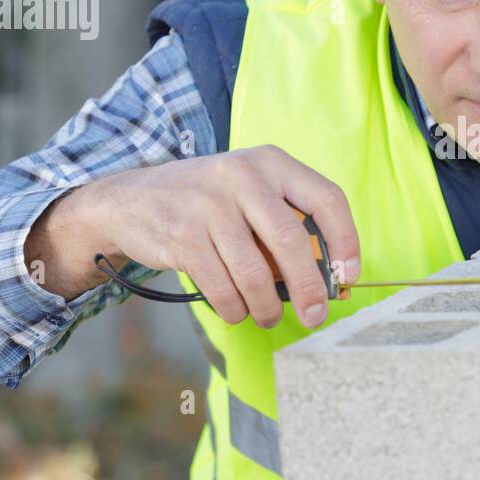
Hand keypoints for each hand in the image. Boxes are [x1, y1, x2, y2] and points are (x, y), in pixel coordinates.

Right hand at [26, 145, 360, 329]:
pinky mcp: (182, 235)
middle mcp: (242, 176)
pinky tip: (237, 311)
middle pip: (292, 242)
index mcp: (271, 162)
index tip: (348, 274)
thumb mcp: (250, 191)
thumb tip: (327, 277)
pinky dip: (234, 308)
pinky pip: (222, 286)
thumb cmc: (209, 202)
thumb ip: (286, 222)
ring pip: (254, 273)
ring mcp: (209, 204)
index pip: (327, 198)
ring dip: (267, 306)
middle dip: (309, 287)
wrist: (131, 199)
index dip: (346, 241)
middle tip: (316, 314)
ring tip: (269, 316)